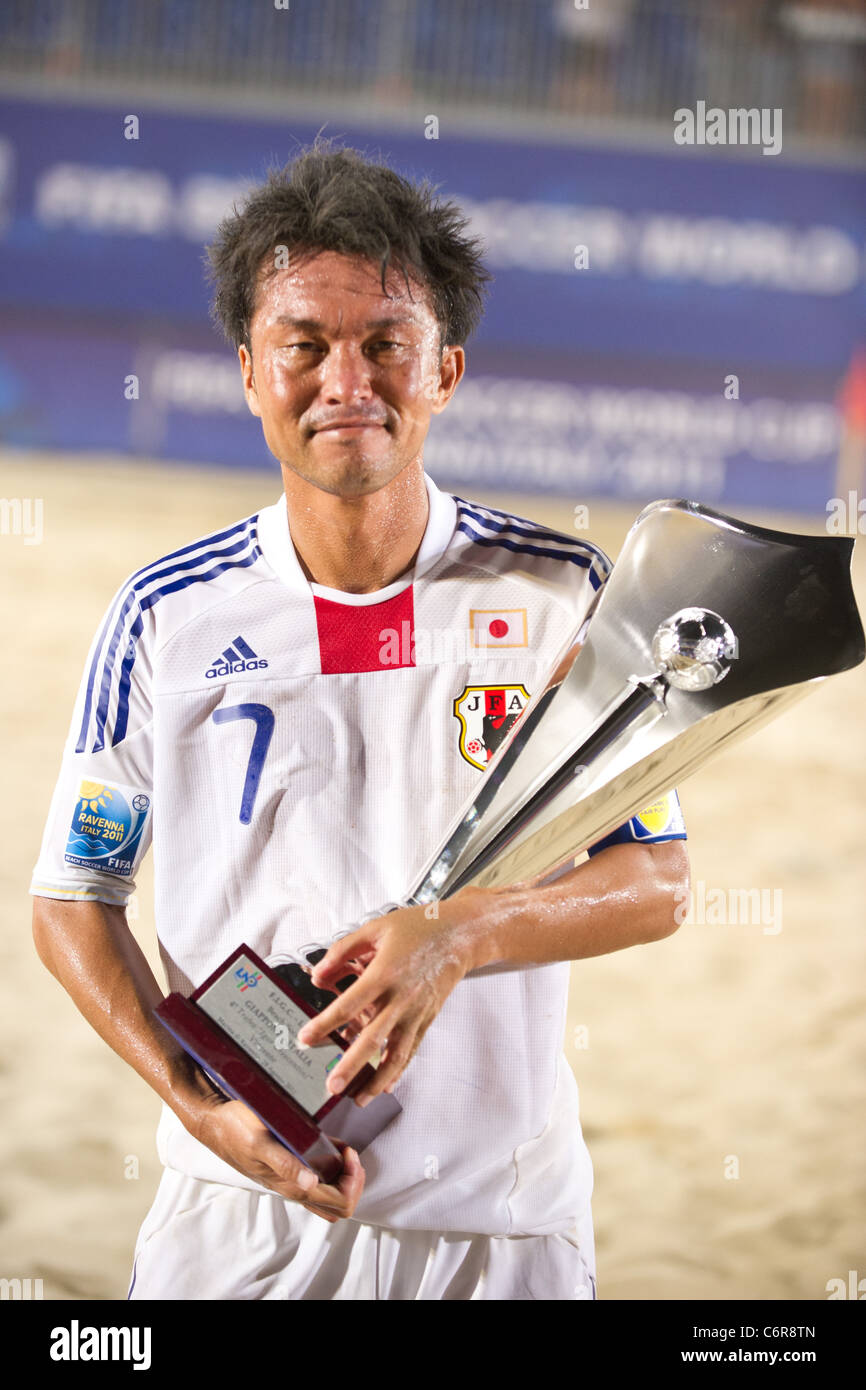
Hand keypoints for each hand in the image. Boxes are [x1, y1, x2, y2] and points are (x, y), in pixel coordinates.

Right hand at [192, 1095, 364, 1222]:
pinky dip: (334, 1163)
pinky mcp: (290, 1165)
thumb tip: (310, 1183)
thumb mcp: (260, 1143)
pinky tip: (332, 1143)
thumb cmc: (235, 1130)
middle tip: (349, 1153)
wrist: (215, 1122)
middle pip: (340, 1203)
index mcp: (291, 1186)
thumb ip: (284, 1164)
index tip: (348, 1154)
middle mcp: (295, 1187)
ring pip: (331, 1192)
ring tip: (343, 1149)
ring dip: (345, 1174)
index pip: (339, 1203)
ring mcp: (293, 1178)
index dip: (352, 1181)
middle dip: (353, 1180)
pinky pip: (319, 1175)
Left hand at [295, 889, 489, 1103]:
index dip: (325, 1023)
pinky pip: (411, 1050)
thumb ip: (342, 950)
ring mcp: (416, 1012)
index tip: (306, 1038)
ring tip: (358, 1098)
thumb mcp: (374, 929)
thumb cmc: (418, 929)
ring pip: (395, 1053)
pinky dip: (398, 1070)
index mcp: (384, 972)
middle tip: (332, 1085)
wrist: (459, 935)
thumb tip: (318, 974)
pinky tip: (385, 1086)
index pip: (349, 1004)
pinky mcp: (426, 1019)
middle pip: (373, 1038)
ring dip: (376, 1078)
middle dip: (351, 1065)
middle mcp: (401, 997)